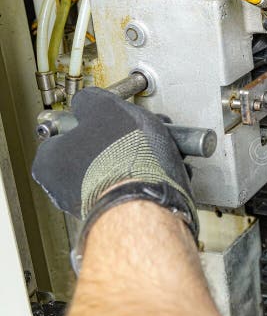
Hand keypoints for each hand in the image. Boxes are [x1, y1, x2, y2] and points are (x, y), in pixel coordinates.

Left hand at [32, 88, 197, 265]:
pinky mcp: (121, 215)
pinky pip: (136, 188)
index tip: (109, 118)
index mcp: (50, 160)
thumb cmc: (121, 158)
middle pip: (96, 153)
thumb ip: (92, 100)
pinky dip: (151, 178)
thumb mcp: (104, 108)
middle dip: (123, 141)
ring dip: (141, 159)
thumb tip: (90, 101)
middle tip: (141, 132)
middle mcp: (65, 188)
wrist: (148, 202)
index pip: (65, 133)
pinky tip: (165, 170)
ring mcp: (94, 204)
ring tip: (162, 150)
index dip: (92, 121)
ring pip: (120, 170)